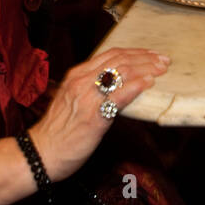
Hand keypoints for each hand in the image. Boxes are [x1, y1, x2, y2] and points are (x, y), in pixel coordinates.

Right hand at [30, 48, 169, 181]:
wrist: (41, 153)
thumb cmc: (58, 130)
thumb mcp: (72, 99)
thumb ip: (91, 88)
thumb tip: (116, 84)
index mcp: (76, 75)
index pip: (110, 55)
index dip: (134, 52)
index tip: (151, 54)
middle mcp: (81, 81)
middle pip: (119, 60)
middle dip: (145, 58)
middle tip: (163, 60)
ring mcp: (87, 97)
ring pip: (121, 73)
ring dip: (145, 68)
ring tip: (161, 69)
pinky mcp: (93, 115)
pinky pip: (118, 95)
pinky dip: (136, 86)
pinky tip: (149, 83)